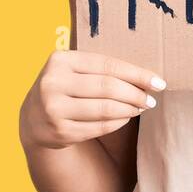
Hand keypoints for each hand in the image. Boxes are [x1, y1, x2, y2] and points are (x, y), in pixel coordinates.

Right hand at [19, 50, 165, 150]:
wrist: (33, 118)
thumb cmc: (66, 87)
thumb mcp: (74, 70)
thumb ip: (101, 69)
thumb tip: (147, 77)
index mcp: (60, 60)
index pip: (108, 65)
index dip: (137, 74)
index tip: (159, 82)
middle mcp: (52, 83)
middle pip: (108, 87)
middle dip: (136, 94)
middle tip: (151, 100)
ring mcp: (53, 109)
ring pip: (105, 109)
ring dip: (130, 109)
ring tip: (141, 108)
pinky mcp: (59, 131)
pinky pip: (99, 126)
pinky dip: (118, 122)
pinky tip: (126, 118)